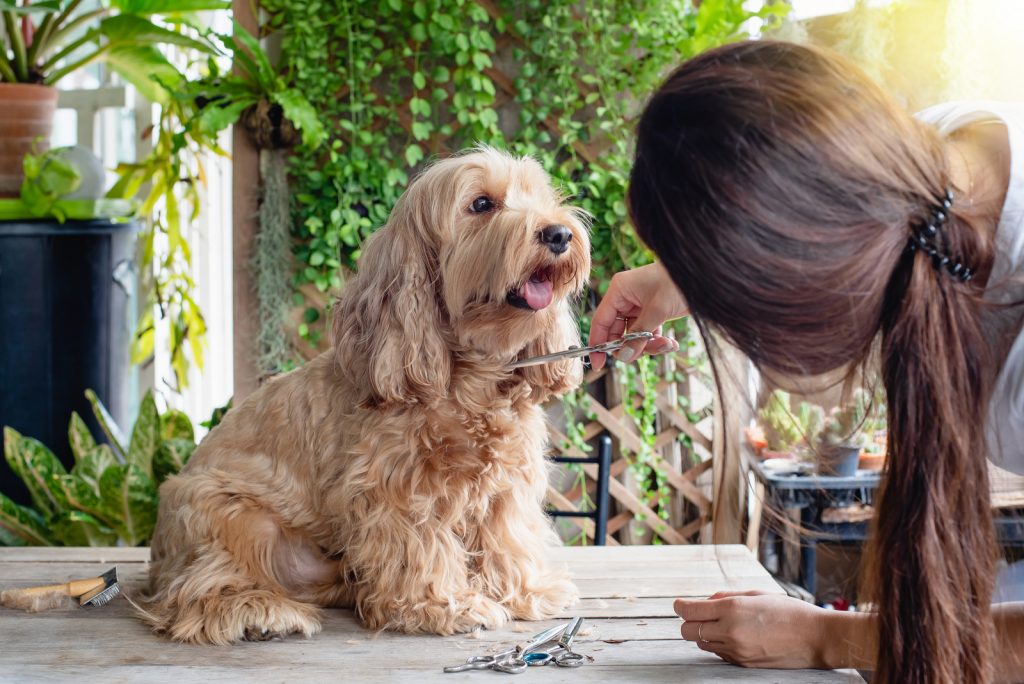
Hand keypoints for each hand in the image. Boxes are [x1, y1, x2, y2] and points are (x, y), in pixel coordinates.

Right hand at [588, 263, 687, 369]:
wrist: (703, 275)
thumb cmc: (678, 282)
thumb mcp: (657, 311)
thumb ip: (638, 335)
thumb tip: (624, 357)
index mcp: (619, 290)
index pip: (600, 321)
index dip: (598, 344)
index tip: (598, 364)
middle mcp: (625, 298)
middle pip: (617, 332)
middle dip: (633, 345)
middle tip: (648, 352)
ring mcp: (638, 306)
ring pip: (633, 336)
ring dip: (649, 345)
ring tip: (668, 345)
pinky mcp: (651, 312)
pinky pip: (646, 333)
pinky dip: (657, 340)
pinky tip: (671, 343)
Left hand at [674, 591, 866, 669]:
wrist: (815, 638)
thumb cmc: (788, 611)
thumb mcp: (756, 594)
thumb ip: (726, 596)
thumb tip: (705, 600)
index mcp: (732, 609)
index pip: (689, 611)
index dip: (680, 606)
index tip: (679, 604)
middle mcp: (730, 631)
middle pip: (687, 632)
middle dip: (688, 622)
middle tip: (698, 615)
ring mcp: (736, 651)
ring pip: (702, 645)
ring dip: (704, 634)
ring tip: (721, 625)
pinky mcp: (742, 664)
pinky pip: (719, 654)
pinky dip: (719, 645)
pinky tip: (735, 637)